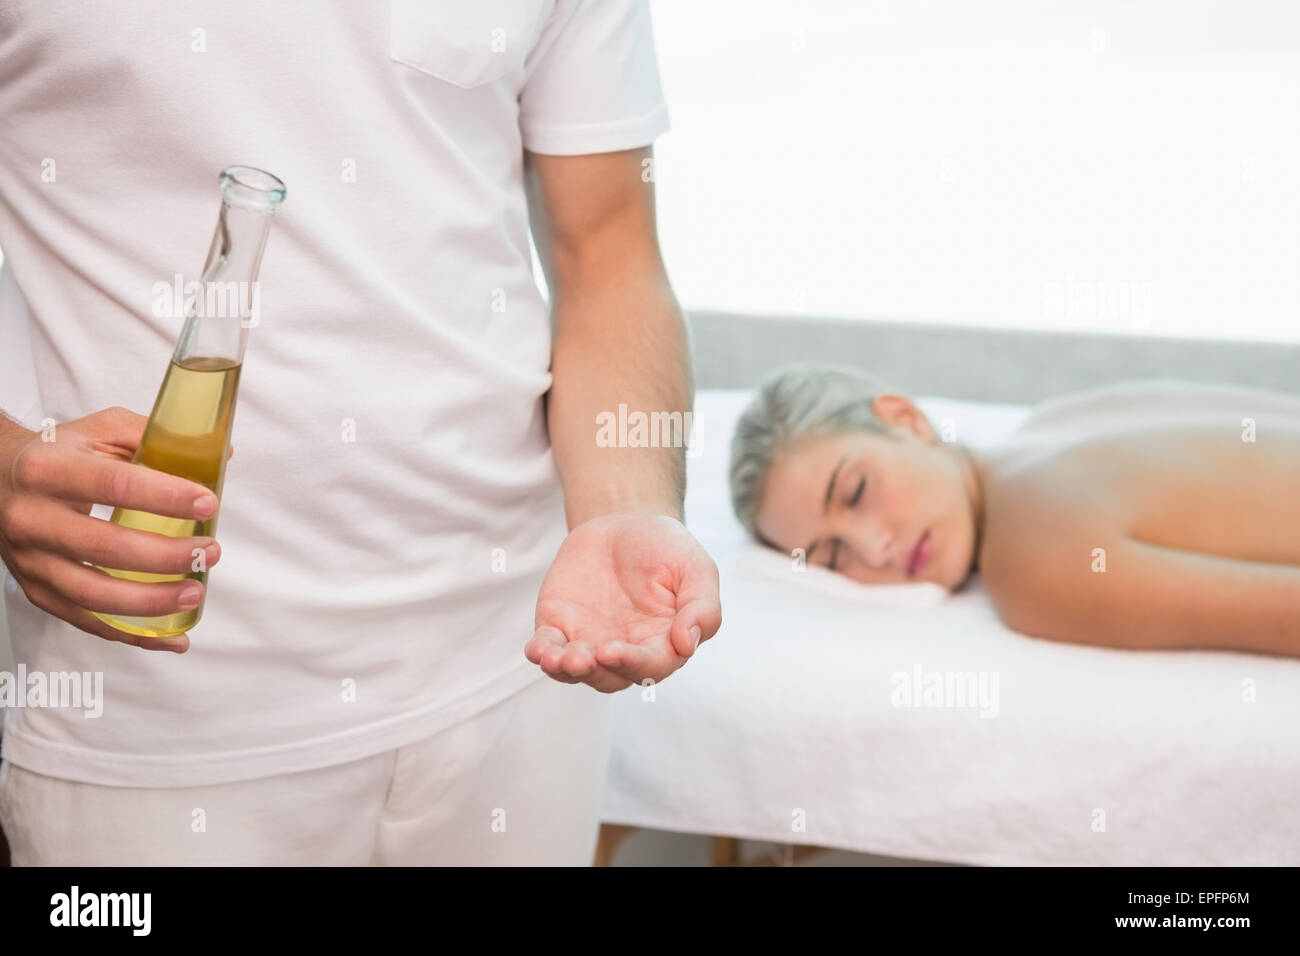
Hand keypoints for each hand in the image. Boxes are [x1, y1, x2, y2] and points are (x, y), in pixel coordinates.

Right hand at [0, 406, 230, 652]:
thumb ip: (153, 436)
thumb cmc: (59, 454)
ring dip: (153, 601)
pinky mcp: (36, 591)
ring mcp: (31, 561)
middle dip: (168, 555)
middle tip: (211, 551)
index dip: (165, 497)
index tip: (207, 504)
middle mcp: (32, 518)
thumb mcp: (98, 430)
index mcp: (48, 469)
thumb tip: (218, 456)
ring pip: (94, 594)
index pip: (114, 484)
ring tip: (196, 592)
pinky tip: (173, 637)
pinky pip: (87, 621)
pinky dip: (133, 635)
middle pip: (106, 547)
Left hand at [526, 513, 721, 691]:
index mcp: (662, 643)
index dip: (632, 663)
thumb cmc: (666, 550)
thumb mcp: (696, 569)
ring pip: (576, 671)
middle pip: (610, 676)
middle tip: (582, 657)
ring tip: (556, 659)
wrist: (625, 522)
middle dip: (594, 671)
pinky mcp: (559, 626)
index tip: (614, 651)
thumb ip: (702, 607)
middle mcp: (625, 650)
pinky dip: (541, 653)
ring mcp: (590, 641)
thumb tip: (688, 644)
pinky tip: (537, 650)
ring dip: (564, 670)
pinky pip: (548, 647)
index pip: (650, 665)